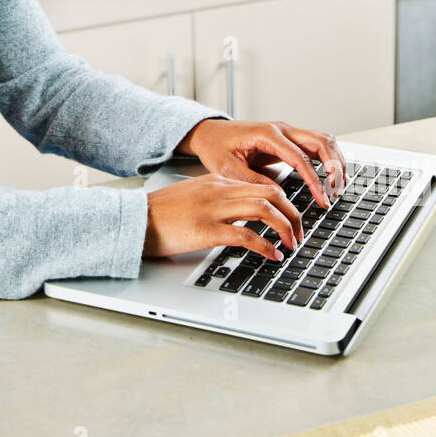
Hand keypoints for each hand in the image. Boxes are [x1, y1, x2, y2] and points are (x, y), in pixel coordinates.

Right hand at [143, 173, 301, 259]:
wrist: (135, 220)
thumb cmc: (161, 213)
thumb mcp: (193, 196)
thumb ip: (217, 199)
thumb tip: (242, 215)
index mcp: (217, 181)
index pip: (262, 184)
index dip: (285, 201)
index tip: (292, 217)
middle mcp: (219, 191)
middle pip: (271, 194)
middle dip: (293, 214)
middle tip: (300, 232)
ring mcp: (213, 209)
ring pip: (264, 210)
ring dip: (285, 228)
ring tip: (292, 244)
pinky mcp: (206, 230)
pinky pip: (246, 236)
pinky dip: (266, 246)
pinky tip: (272, 255)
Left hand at [175, 118, 346, 209]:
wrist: (209, 134)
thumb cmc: (216, 147)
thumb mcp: (228, 169)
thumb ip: (253, 181)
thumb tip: (278, 197)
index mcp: (267, 135)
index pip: (300, 157)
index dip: (315, 179)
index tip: (322, 198)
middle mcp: (281, 129)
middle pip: (321, 142)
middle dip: (334, 167)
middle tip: (336, 192)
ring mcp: (287, 132)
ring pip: (323, 140)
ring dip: (336, 161)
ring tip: (338, 186)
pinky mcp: (288, 139)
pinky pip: (316, 145)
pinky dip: (328, 159)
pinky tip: (331, 177)